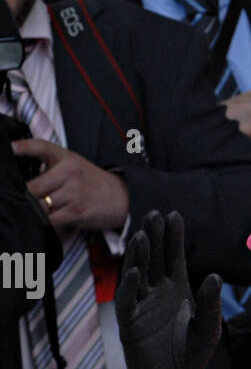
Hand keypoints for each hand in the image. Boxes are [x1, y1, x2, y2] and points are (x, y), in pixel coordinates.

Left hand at [11, 137, 128, 227]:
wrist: (122, 198)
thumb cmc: (93, 182)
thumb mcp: (74, 165)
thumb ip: (51, 167)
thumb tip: (26, 177)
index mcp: (66, 158)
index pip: (41, 147)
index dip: (23, 147)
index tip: (11, 149)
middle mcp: (69, 173)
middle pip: (33, 187)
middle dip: (27, 195)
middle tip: (26, 198)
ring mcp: (73, 193)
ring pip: (41, 204)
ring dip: (37, 209)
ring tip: (41, 209)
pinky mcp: (76, 212)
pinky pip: (51, 219)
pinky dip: (47, 221)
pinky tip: (50, 218)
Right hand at [115, 209, 221, 368]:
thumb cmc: (190, 357)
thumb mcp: (208, 329)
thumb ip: (211, 304)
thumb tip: (215, 276)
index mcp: (177, 290)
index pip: (173, 257)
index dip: (173, 237)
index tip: (174, 215)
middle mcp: (157, 292)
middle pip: (154, 258)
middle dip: (154, 237)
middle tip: (155, 214)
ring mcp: (140, 305)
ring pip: (138, 273)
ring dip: (140, 255)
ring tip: (144, 235)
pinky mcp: (128, 322)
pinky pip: (127, 300)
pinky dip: (130, 285)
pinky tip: (138, 271)